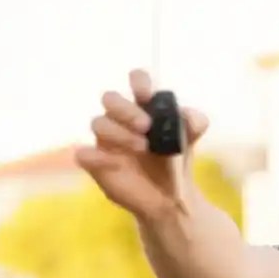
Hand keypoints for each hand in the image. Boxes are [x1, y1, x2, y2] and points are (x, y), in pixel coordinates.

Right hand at [75, 69, 208, 221]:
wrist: (170, 196)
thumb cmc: (174, 161)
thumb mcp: (190, 141)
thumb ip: (195, 123)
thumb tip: (190, 116)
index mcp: (143, 107)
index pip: (136, 81)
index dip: (139, 81)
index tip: (146, 93)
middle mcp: (121, 119)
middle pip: (111, 99)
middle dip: (127, 109)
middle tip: (146, 126)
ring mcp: (106, 140)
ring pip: (98, 123)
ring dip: (119, 133)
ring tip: (143, 147)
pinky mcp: (96, 162)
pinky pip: (83, 153)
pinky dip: (95, 156)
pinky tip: (114, 163)